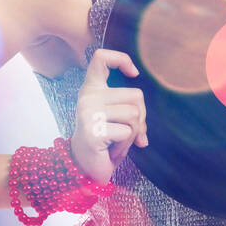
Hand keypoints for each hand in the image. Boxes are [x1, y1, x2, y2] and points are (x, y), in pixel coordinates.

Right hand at [71, 48, 147, 184]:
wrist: (84, 168)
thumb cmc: (105, 140)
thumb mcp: (116, 117)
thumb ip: (130, 107)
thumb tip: (141, 118)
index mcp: (91, 89)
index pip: (101, 58)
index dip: (121, 59)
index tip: (134, 73)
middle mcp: (87, 97)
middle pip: (136, 96)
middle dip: (141, 117)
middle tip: (126, 132)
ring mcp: (87, 113)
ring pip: (135, 114)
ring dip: (133, 133)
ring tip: (116, 140)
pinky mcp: (92, 131)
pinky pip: (127, 132)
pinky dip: (126, 145)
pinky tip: (110, 150)